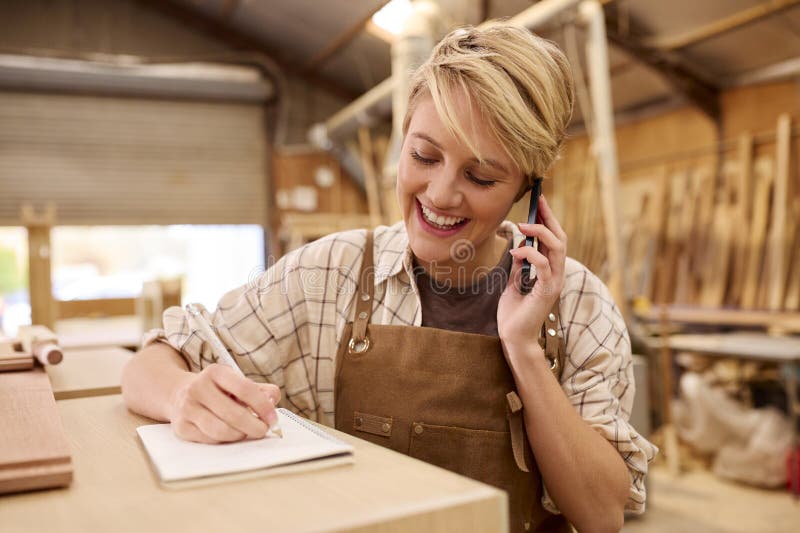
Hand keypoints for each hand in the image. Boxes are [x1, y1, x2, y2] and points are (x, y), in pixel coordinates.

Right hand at [168, 364, 280, 443]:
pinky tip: (229, 434)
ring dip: (239, 435)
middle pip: (233, 414)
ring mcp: (187, 408)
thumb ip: (260, 390)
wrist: (180, 394)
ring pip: (220, 430)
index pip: (245, 389)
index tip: (273, 418)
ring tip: (245, 432)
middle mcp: (198, 388)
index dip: (263, 406)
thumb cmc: (217, 390)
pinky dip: (224, 440)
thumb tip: (272, 399)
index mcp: (215, 372)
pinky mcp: (181, 427)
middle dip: (254, 426)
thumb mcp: (237, 382)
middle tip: (263, 430)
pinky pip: (209, 440)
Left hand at [497, 194, 566, 360]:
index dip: (549, 219)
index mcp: (551, 271)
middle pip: (561, 238)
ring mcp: (554, 282)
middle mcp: (557, 274)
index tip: (540, 201)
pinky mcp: (547, 291)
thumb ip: (521, 265)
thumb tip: (519, 244)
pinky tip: (515, 250)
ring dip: (540, 232)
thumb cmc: (514, 312)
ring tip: (523, 224)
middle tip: (538, 201)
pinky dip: (530, 253)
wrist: (513, 336)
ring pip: (557, 247)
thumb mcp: (515, 282)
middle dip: (549, 217)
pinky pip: (543, 265)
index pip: (555, 239)